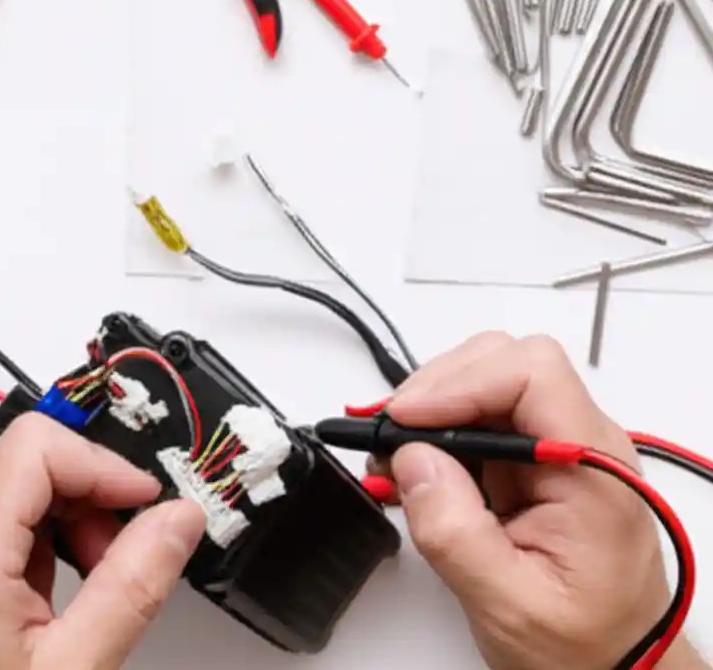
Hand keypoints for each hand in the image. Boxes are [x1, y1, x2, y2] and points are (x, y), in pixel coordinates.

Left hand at [0, 413, 206, 669]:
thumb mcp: (76, 669)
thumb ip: (133, 585)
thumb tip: (177, 519)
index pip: (34, 447)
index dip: (99, 464)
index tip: (140, 499)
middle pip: (9, 454)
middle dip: (75, 490)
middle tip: (111, 552)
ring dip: (41, 506)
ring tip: (72, 576)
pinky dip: (3, 525)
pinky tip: (29, 585)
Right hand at [369, 333, 703, 668]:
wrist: (615, 669)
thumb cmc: (584, 646)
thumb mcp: (510, 604)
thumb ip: (457, 534)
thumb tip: (412, 461)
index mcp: (593, 471)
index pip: (532, 376)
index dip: (461, 383)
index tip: (406, 419)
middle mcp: (581, 446)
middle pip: (506, 363)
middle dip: (437, 389)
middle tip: (387, 435)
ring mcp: (557, 450)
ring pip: (487, 384)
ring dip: (431, 410)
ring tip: (391, 458)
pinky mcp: (532, 463)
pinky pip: (478, 421)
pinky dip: (434, 434)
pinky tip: (409, 468)